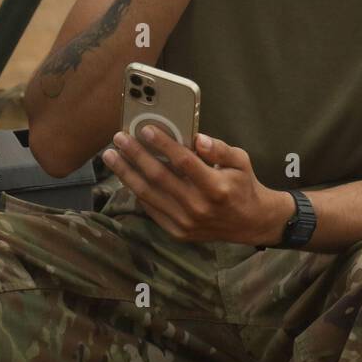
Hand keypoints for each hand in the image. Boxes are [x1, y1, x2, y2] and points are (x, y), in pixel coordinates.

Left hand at [102, 126, 291, 245]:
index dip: (163, 144)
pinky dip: (136, 191)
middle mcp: (198, 207)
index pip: (184, 162)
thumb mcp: (241, 161)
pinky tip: (126, 175)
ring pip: (148, 194)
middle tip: (119, 138)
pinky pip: (151, 209)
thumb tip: (197, 138)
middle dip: (135, 154)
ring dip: (126, 173)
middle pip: (159, 177)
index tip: (145, 129)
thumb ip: (219, 149)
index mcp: (216, 187)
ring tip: (111, 156)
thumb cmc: (243, 186)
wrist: (250, 223)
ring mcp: (186, 222)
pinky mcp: (177, 232)